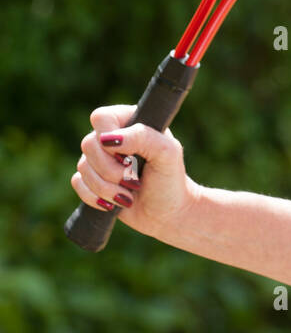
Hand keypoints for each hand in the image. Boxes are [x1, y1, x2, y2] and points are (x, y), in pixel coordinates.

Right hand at [72, 105, 198, 236]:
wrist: (167, 214)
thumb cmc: (171, 180)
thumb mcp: (168, 153)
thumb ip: (143, 137)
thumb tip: (108, 139)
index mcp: (131, 121)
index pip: (101, 118)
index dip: (108, 139)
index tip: (129, 158)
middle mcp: (112, 137)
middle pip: (88, 144)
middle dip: (110, 170)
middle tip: (133, 181)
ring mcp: (100, 158)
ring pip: (82, 166)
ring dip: (105, 187)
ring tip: (127, 195)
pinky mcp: (92, 179)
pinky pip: (77, 183)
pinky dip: (94, 197)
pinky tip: (113, 203)